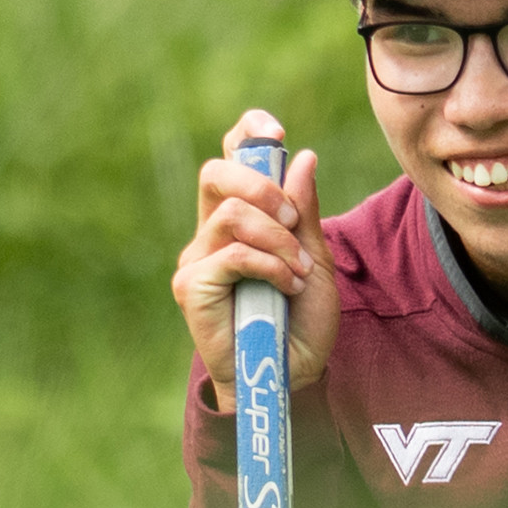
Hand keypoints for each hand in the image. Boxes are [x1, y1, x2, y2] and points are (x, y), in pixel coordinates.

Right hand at [171, 110, 338, 410]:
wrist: (291, 376)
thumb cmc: (300, 321)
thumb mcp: (316, 260)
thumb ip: (305, 213)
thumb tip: (302, 156)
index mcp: (239, 219)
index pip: (230, 158)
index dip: (246, 134)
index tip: (275, 131)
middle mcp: (210, 233)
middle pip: (217, 173)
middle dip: (262, 186)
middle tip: (294, 220)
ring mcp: (197, 259)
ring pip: (230, 213)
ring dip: (277, 237)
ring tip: (298, 270)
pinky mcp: (191, 287)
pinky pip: (231, 254)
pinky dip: (269, 265)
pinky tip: (286, 287)